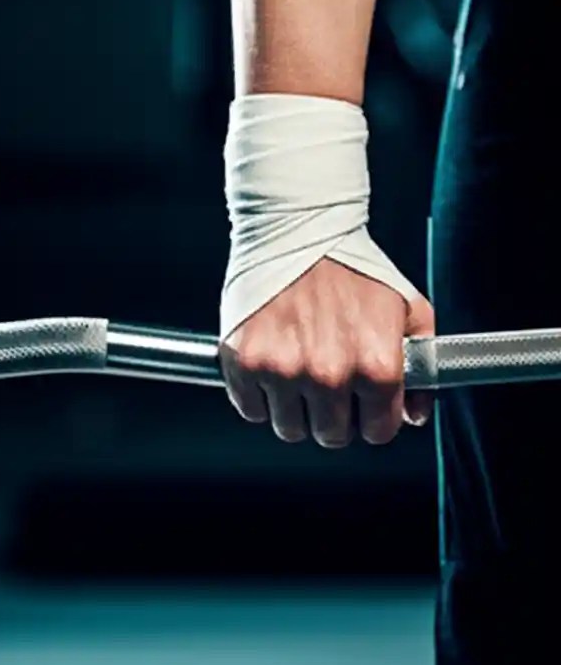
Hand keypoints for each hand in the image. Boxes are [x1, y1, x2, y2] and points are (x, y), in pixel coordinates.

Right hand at [218, 258, 434, 447]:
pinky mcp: (243, 361)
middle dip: (333, 416)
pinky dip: (258, 396)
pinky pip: (250, 409)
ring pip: (289, 428)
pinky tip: (271, 366)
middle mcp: (328, 374)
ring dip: (294, 409)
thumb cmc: (351, 265)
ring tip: (297, 373)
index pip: (378, 431)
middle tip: (327, 385)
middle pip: (331, 436)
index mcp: (375, 365)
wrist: (295, 228)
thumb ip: (422, 363)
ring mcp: (281, 369)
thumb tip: (413, 414)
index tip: (362, 404)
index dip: (372, 418)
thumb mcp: (408, 307)